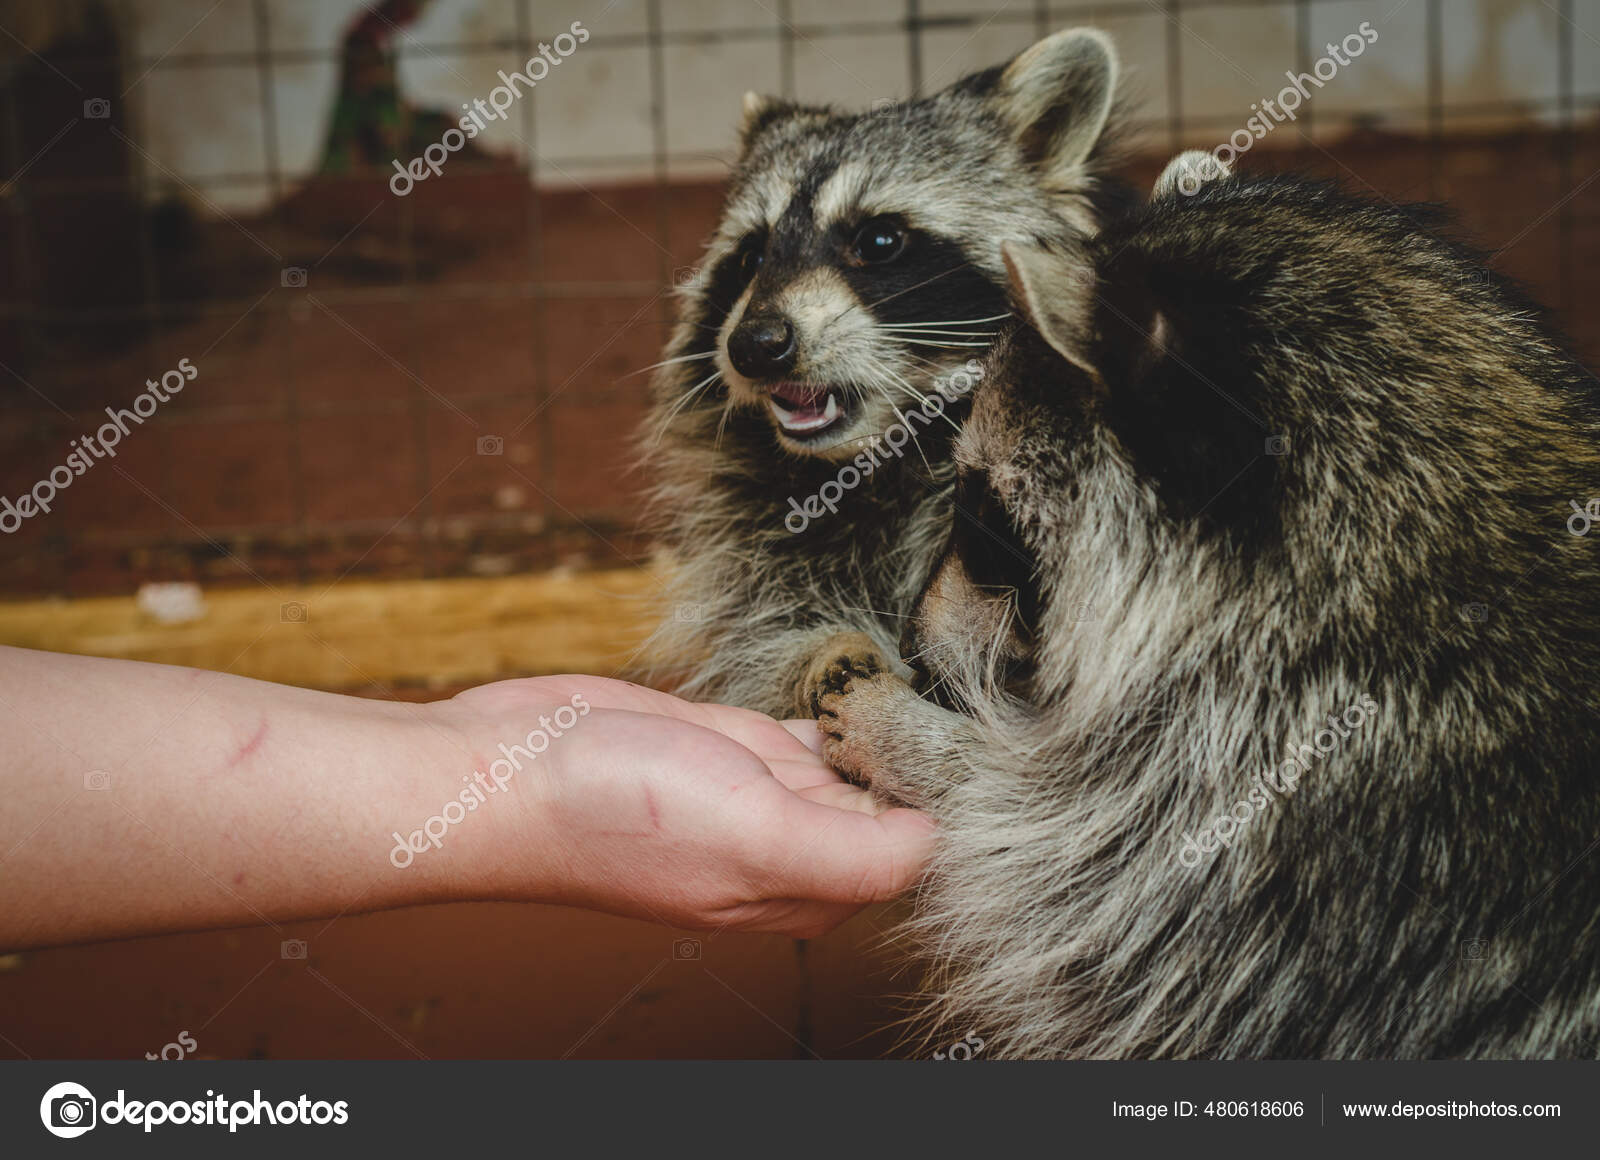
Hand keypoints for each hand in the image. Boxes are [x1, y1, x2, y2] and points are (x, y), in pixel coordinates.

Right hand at [432, 676, 935, 937]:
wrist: (510, 770)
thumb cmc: (617, 815)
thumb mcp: (754, 838)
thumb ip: (856, 855)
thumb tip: (939, 841)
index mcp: (808, 888)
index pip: (913, 853)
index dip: (947, 801)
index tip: (974, 742)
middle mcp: (792, 847)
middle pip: (893, 807)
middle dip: (926, 758)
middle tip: (961, 695)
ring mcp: (762, 794)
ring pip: (855, 763)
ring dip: (888, 728)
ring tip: (932, 680)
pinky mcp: (733, 746)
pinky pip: (809, 728)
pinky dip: (840, 704)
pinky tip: (865, 680)